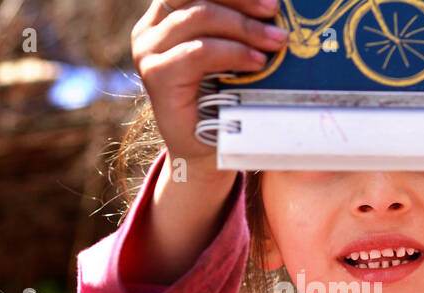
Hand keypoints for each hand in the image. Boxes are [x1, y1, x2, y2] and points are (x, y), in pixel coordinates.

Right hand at [131, 0, 287, 165]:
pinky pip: (198, 51)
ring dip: (243, 27)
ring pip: (199, 15)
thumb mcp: (230, 45)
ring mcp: (148, 51)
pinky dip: (232, 52)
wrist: (204, 147)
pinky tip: (255, 62)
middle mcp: (151, 28)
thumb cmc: (222, 94)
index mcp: (166, 13)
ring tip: (275, 43)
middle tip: (274, 11)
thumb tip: (271, 2)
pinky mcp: (156, 75)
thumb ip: (235, 20)